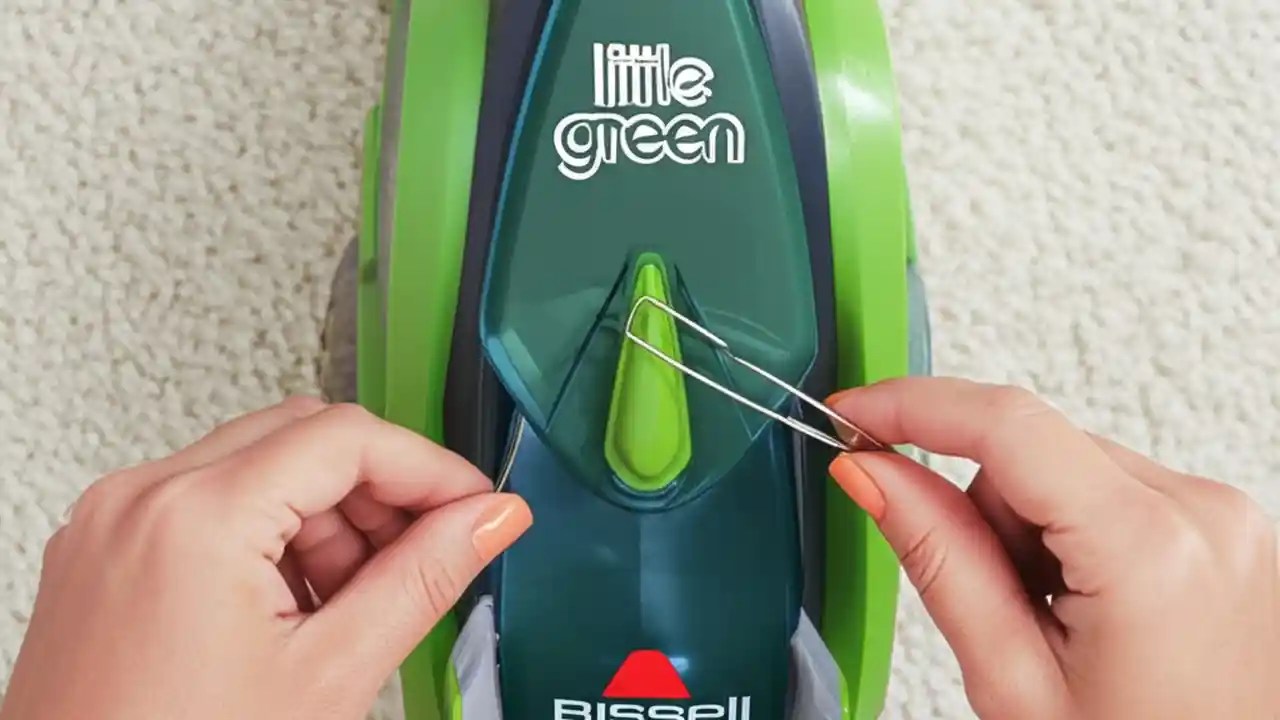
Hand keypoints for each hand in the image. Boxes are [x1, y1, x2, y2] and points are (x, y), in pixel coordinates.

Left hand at [0, 399, 531, 719]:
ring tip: (355, 602)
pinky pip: (211, 502)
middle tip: (429, 550)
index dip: (429, 468)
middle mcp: (142, 498)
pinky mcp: (106, 549)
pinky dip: (273, 536)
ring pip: (259, 464)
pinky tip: (299, 607)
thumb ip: (422, 579)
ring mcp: (114, 521)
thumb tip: (489, 518)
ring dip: (328, 517)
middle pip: (302, 437)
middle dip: (379, 491)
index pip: (346, 438)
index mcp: (196, 517)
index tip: (475, 506)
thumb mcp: (330, 675)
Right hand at [827, 377, 1277, 719]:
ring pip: (1069, 467)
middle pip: (1033, 451)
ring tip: (1057, 622)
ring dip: (1034, 529)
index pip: (1006, 424)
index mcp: (1149, 549)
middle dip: (985, 511)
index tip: (854, 412)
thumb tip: (872, 472)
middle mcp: (1203, 511)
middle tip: (996, 606)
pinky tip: (1093, 610)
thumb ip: (938, 559)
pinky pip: (1116, 490)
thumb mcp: (1014, 680)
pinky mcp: (1229, 527)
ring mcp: (1225, 517)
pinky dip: (1079, 536)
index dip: (913, 405)